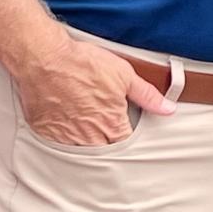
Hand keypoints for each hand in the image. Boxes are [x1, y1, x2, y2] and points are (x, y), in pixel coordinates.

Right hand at [11, 27, 175, 146]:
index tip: (124, 126)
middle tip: (102, 123)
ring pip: (81, 152)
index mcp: (112, 126)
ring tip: (84, 123)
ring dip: (86, 143)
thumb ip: (147, 95)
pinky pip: (58, 146)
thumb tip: (168, 108)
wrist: (45, 58)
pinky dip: (64, 139)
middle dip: (107, 142)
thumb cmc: (83, 64)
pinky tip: (65, 123)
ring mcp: (65, 138)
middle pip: (104, 152)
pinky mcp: (46, 133)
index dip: (127, 136)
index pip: (126, 145)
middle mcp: (89, 138)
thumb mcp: (124, 74)